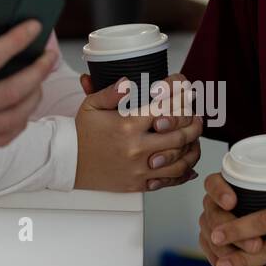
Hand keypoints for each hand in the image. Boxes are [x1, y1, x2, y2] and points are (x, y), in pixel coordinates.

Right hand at [73, 77, 201, 191]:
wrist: (68, 163)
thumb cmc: (82, 134)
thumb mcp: (91, 105)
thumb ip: (111, 92)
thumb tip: (129, 81)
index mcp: (127, 125)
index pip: (164, 107)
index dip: (179, 94)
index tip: (184, 87)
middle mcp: (137, 148)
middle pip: (180, 134)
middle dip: (194, 121)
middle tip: (197, 114)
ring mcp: (140, 168)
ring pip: (181, 159)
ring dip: (194, 146)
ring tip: (196, 136)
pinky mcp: (140, 183)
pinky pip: (170, 180)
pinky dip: (185, 171)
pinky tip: (189, 162)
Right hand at [198, 173, 265, 265]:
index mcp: (223, 187)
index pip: (213, 184)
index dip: (219, 193)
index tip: (231, 202)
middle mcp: (213, 205)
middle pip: (214, 216)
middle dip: (235, 233)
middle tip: (256, 245)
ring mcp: (209, 225)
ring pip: (212, 240)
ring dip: (234, 256)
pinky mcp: (210, 244)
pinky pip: (213, 256)